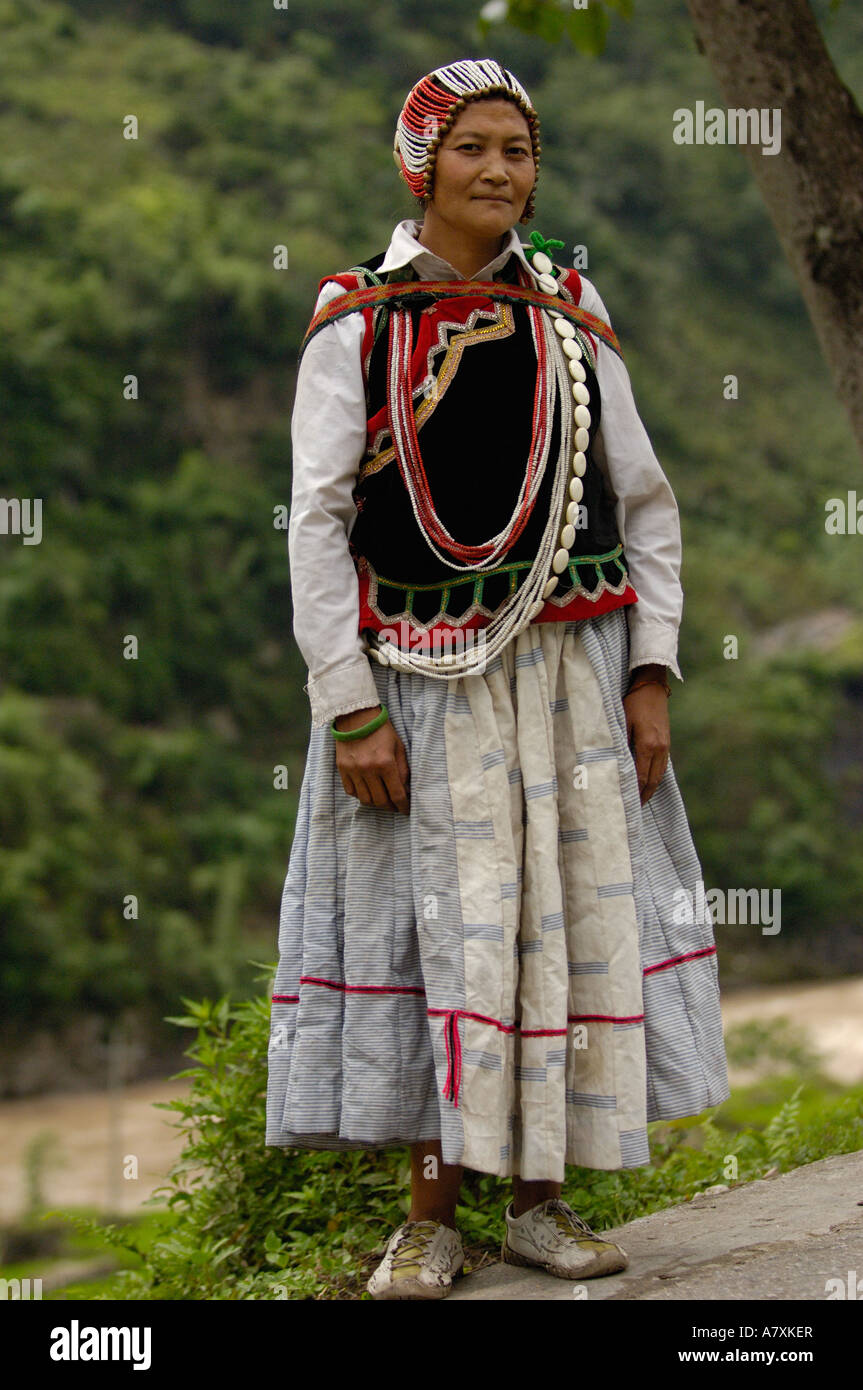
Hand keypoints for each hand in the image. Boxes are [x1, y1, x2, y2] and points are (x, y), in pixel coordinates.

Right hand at [333, 705, 410, 814]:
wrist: (357, 716)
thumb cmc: (381, 730)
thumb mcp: (398, 747)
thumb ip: (403, 769)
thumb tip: (406, 790)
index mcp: (385, 763)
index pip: (397, 794)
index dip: (403, 806)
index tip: (406, 811)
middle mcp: (368, 769)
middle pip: (380, 800)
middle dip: (390, 807)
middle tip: (395, 806)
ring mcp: (353, 770)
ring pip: (365, 799)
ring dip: (375, 803)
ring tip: (382, 800)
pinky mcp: (342, 769)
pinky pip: (351, 791)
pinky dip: (360, 795)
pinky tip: (367, 791)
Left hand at [622, 678, 669, 804]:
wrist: (652, 687)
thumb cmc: (633, 702)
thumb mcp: (622, 721)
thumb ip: (620, 742)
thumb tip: (615, 763)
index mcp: (648, 744)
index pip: (641, 776)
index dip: (636, 792)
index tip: (628, 804)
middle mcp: (660, 748)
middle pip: (653, 779)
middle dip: (644, 795)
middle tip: (635, 809)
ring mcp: (665, 746)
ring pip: (659, 774)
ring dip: (651, 788)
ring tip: (641, 800)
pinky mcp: (666, 742)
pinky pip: (662, 766)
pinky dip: (655, 777)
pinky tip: (649, 782)